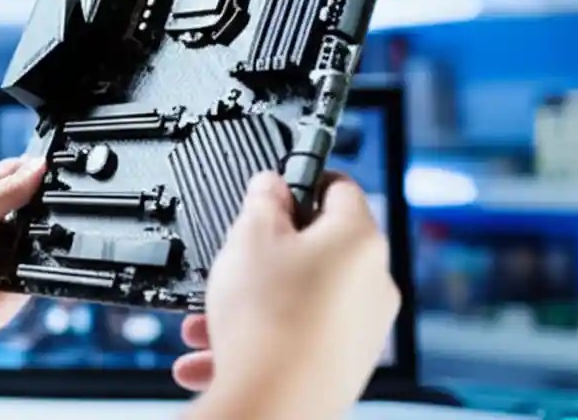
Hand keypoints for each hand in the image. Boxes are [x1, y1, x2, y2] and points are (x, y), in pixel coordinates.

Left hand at [0, 157, 45, 354]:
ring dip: (54, 234)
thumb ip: (8, 190)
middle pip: (38, 204)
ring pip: (47, 237)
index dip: (38, 166)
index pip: (18, 172)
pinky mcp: (21, 282)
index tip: (60, 164)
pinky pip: (46, 270)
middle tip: (67, 200)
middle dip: (53, 202)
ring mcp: (11, 253)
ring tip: (61, 231)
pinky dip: (53, 265)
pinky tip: (57, 260)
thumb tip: (41, 166)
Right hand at [181, 172, 398, 419]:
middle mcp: (373, 283)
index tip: (275, 188)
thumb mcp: (250, 236)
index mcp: (358, 239)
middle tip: (232, 259)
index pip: (339, 187)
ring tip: (205, 323)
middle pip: (314, 250)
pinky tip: (211, 355)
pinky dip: (259, 339)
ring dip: (250, 304)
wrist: (277, 403)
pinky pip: (297, 338)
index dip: (302, 180)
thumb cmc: (269, 320)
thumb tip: (270, 186)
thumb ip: (262, 200)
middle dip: (263, 256)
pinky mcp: (344, 366)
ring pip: (299, 299)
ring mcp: (362, 329)